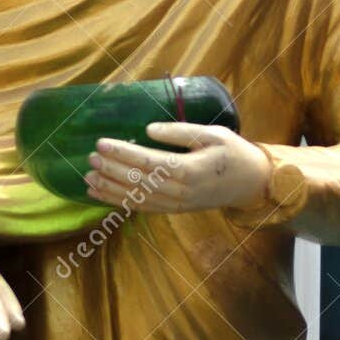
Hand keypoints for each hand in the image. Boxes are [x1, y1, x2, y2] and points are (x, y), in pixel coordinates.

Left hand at [85, 122, 270, 214]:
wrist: (251, 184)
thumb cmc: (232, 153)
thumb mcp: (212, 134)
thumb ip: (180, 132)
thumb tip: (148, 130)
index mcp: (188, 170)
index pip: (146, 162)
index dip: (122, 153)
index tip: (102, 143)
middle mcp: (179, 191)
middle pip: (137, 181)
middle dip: (111, 170)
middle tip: (90, 158)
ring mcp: (175, 204)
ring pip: (136, 198)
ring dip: (110, 189)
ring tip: (87, 179)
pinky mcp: (173, 210)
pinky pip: (143, 207)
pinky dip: (120, 202)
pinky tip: (102, 195)